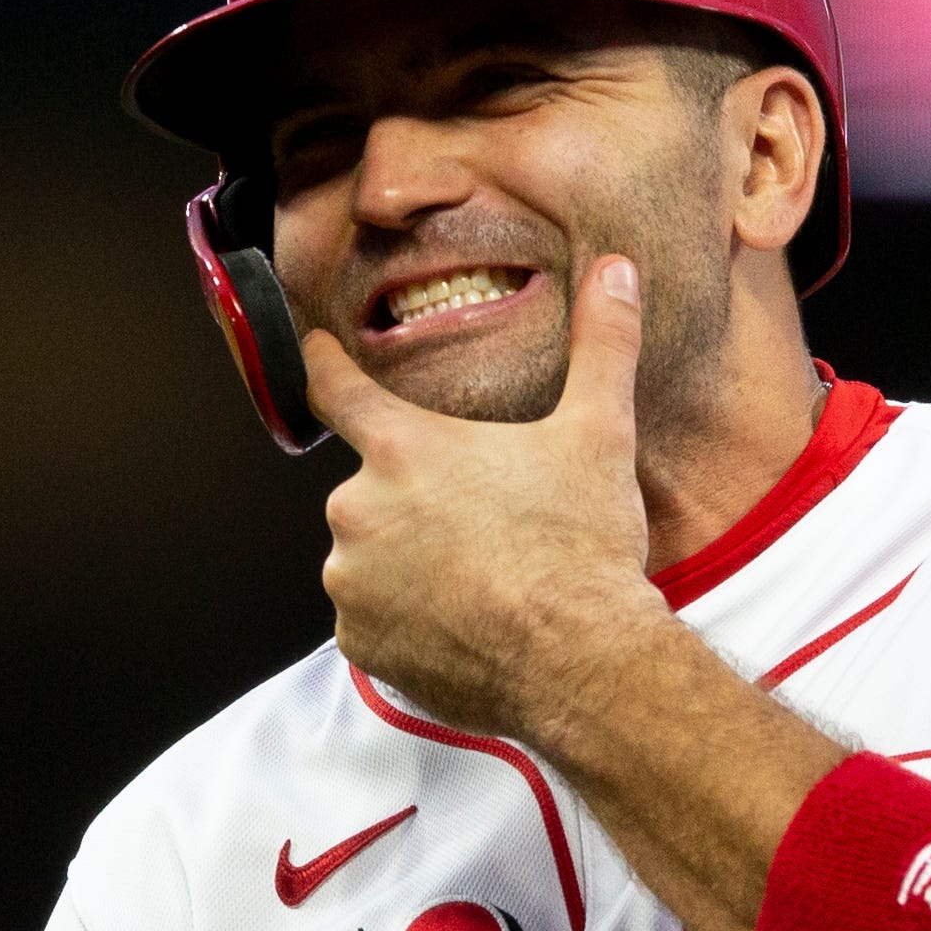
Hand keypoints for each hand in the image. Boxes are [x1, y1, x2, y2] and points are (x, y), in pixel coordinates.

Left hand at [304, 254, 670, 741]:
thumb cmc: (581, 547)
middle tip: (482, 520)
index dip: (322, 363)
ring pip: (370, 555)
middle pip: (371, 486)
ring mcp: (351, 580)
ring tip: (478, 575)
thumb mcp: (598, 434)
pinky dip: (405, 617)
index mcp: (401, 450)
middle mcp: (357, 510)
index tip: (312, 350)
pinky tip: (461, 620)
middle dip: (414, 497)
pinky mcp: (359, 641)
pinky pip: (373, 618)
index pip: (335, 387)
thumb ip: (601, 346)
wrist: (577, 660)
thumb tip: (617, 270)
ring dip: (407, 557)